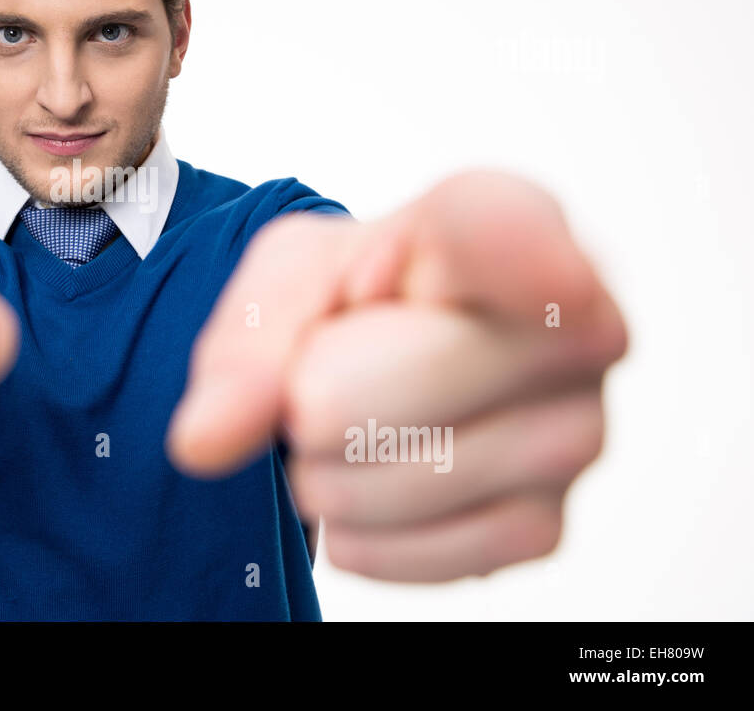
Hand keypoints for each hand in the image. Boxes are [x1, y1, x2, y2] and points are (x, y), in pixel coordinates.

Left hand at [165, 171, 627, 581]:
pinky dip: (365, 538)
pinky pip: (429, 555)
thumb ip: (241, 349)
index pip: (515, 234)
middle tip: (315, 383)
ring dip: (330, 475)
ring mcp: (576, 430)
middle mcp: (572, 324)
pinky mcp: (547, 522)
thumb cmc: (343, 300)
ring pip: (412, 481)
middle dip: (320, 399)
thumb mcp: (281, 286)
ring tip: (340, 431)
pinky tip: (363, 491)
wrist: (375, 364)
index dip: (535, 258)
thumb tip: (201, 441)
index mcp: (501, 222)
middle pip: (418, 380)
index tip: (557, 282)